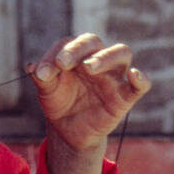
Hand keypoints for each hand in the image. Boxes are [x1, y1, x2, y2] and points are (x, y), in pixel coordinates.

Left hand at [25, 33, 150, 152]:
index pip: (69, 44)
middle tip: (63, 63)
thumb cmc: (59, 102)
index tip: (42, 73)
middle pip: (95, 42)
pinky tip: (135, 75)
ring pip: (121, 53)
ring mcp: (113, 76)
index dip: (55, 55)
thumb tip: (32, 67)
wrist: (68, 130)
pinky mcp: (125, 96)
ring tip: (88, 68)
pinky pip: (141, 85)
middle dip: (78, 50)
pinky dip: (141, 79)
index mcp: (76, 54)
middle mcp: (97, 59)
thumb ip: (42, 78)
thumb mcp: (47, 91)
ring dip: (105, 58)